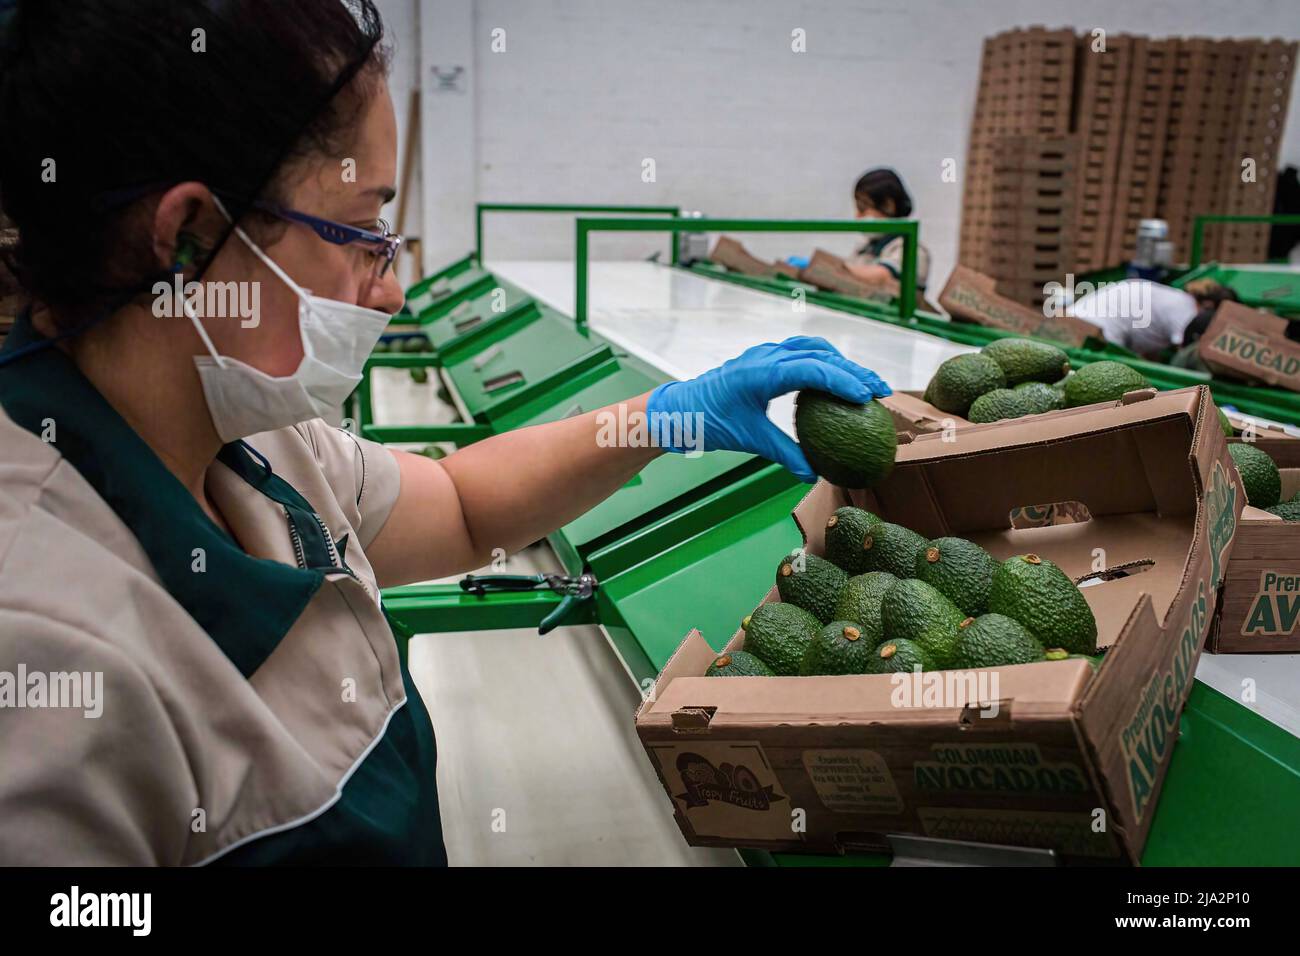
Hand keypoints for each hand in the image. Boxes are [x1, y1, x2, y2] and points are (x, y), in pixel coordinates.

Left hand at [645, 336, 890, 481]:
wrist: (679, 409)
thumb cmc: (709, 422)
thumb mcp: (750, 440)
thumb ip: (785, 455)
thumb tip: (813, 476)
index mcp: (761, 372)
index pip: (812, 369)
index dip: (842, 380)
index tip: (866, 395)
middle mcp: (766, 356)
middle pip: (820, 354)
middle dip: (853, 370)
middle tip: (880, 390)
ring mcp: (764, 353)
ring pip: (812, 348)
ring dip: (841, 363)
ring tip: (864, 383)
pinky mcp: (763, 358)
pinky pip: (800, 352)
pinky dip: (823, 362)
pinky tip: (836, 379)